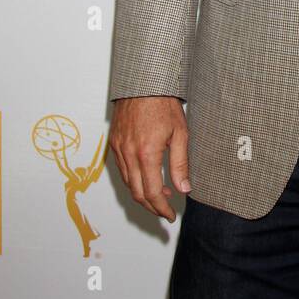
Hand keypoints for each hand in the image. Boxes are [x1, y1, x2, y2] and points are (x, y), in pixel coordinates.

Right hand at [109, 96, 189, 221]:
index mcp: (146, 153)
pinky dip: (133, 180)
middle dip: (152, 207)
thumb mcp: (180, 133)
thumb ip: (181, 164)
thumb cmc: (163, 103)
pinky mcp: (114, 143)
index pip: (152, 192)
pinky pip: (122, 170)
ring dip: (143, 194)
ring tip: (161, 195)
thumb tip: (184, 189)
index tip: (170, 216)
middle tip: (165, 211)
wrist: (143, 82)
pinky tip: (146, 177)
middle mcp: (128, 154)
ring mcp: (118, 149)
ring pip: (127, 183)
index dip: (162, 209)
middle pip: (137, 193)